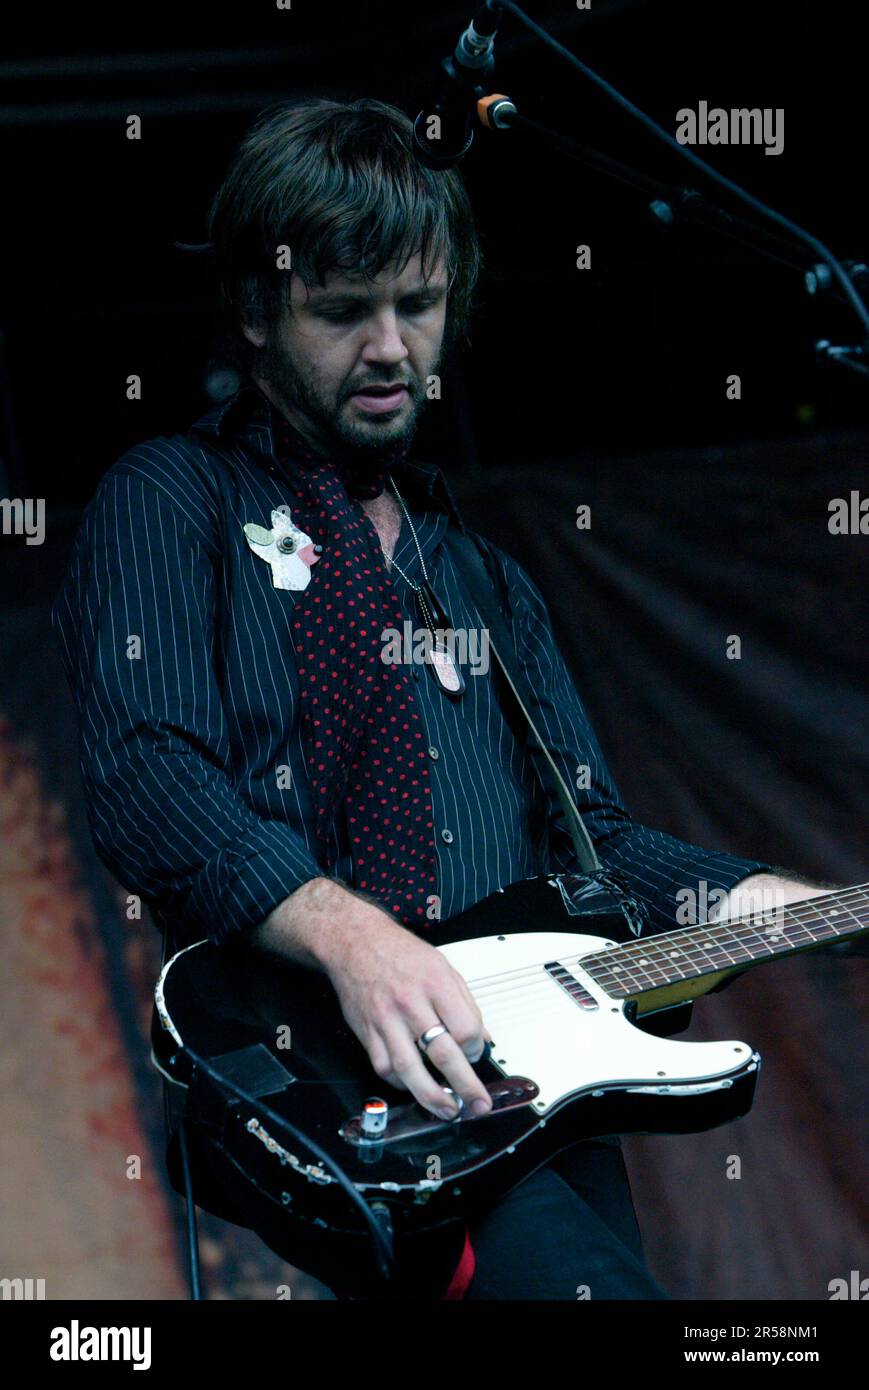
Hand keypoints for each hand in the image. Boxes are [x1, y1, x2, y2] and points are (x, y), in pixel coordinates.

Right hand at [321, 904, 493, 1121]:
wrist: (355, 942)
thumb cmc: (400, 953)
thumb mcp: (442, 966)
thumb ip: (465, 1003)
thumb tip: (483, 1038)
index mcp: (435, 983)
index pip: (465, 1028)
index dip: (476, 1048)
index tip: (476, 1054)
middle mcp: (410, 1002)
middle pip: (442, 1052)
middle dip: (464, 1085)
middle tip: (477, 1103)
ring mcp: (385, 1019)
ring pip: (409, 1068)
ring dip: (431, 1095)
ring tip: (447, 1110)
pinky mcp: (366, 1031)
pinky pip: (383, 1067)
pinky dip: (400, 1083)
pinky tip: (413, 1087)